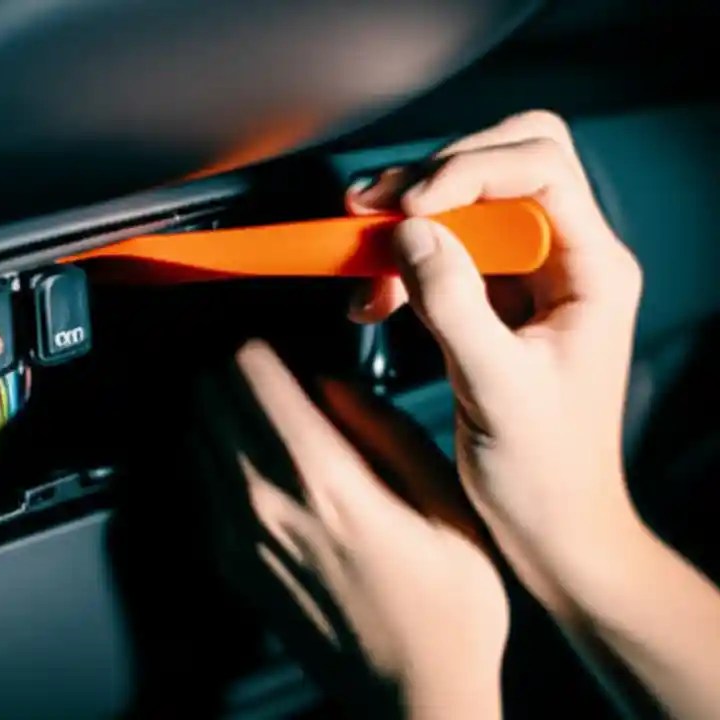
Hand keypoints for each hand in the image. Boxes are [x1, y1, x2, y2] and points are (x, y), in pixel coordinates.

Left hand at [198, 341, 506, 718]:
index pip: (249, 370)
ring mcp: (236, 537)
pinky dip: (220, 458)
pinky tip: (267, 469)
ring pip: (195, 434)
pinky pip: (199, 482)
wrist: (417, 696)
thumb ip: (383, 427)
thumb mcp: (446, 503)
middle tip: (281, 378)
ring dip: (224, 414)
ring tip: (275, 422)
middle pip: (208, 394)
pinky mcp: (229, 563)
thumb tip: (329, 378)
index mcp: (322, 479)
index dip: (267, 344)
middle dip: (239, 373)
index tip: (292, 347)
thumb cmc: (449, 607)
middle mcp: (263, 503)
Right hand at [343, 111, 645, 617]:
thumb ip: (453, 304)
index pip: (540, 169)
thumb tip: (409, 232)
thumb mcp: (494, 388)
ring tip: (357, 255)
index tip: (408, 207)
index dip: (468, 171)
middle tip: (370, 206)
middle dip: (435, 176)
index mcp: (594, 270)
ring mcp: (531, 278)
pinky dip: (401, 262)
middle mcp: (568, 260)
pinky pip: (445, 252)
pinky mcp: (495, 301)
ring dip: (408, 220)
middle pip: (508, 162)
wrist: (552, 527)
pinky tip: (369, 300)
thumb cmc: (543, 472)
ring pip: (469, 203)